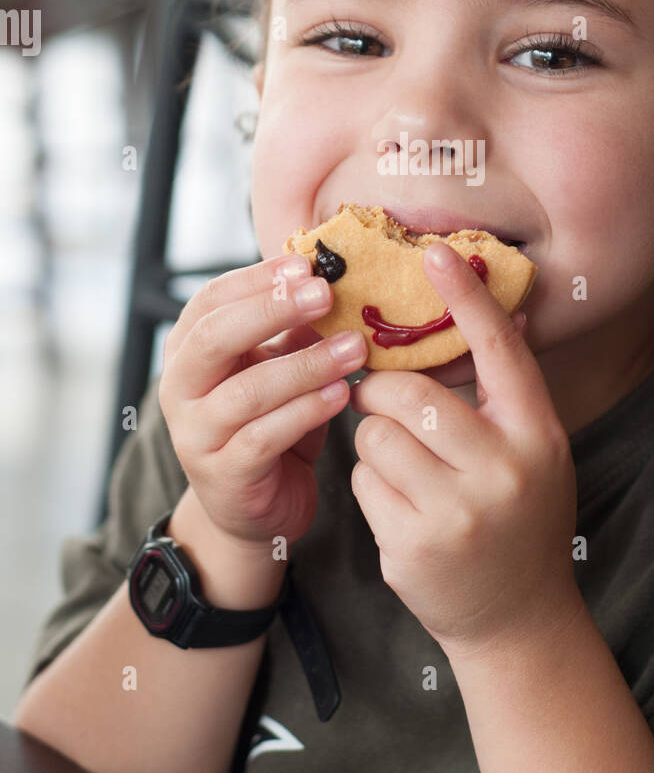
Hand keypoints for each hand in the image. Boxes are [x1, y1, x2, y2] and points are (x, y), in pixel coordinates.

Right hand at [158, 254, 367, 552]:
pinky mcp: (225, 475)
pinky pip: (265, 437)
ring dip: (306, 365)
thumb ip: (295, 330)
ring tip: (354, 348)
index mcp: (188, 350)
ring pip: (247, 391)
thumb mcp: (280, 368)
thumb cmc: (269, 423)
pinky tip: (341, 394)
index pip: (211, 301)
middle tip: (326, 294)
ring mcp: (196, 435)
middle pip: (215, 337)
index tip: (306, 264)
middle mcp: (180, 388)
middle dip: (273, 310)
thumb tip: (333, 280)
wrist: (254, 508)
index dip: (257, 280)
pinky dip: (306, 411)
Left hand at [349, 241, 580, 661]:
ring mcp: (457, 512)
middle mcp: (504, 470)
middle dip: (384, 393)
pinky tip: (401, 508)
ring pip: (374, 436)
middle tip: (387, 405)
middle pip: (410, 393)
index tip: (436, 253)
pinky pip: (362, 482)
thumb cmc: (518, 515)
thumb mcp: (533, 450)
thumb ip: (506, 393)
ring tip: (404, 468)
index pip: (500, 351)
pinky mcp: (412, 546)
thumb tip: (495, 310)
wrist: (517, 618)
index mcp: (538, 434)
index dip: (466, 298)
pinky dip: (370, 485)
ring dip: (374, 443)